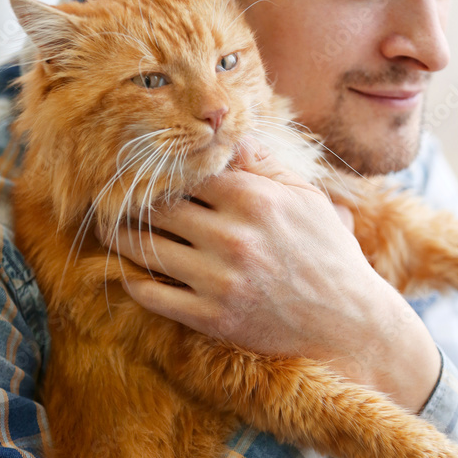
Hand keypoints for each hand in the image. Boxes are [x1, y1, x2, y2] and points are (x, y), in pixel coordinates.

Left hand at [99, 142, 440, 410]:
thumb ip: (264, 164)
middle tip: (111, 196)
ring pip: (144, 248)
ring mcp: (219, 279)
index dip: (161, 170)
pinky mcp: (211, 318)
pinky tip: (129, 270)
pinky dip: (132, 279)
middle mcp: (232, 235)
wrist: (347, 323)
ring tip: (109, 228)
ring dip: (119, 236)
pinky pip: (151, 294)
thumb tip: (229, 135)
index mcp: (254, 198)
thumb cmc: (328, 253)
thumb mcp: (306, 197)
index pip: (185, 172)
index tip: (143, 171)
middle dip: (129, 200)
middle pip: (156, 207)